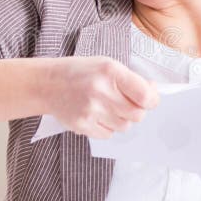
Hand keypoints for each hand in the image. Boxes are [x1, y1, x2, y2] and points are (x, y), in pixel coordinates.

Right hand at [44, 56, 159, 138]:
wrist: (47, 84)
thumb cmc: (79, 73)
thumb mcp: (105, 65)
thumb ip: (129, 79)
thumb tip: (152, 94)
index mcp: (110, 71)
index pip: (145, 95)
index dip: (152, 100)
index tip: (150, 99)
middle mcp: (101, 90)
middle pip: (137, 115)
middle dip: (136, 111)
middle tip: (126, 103)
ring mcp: (91, 110)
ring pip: (124, 126)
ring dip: (121, 119)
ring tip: (107, 107)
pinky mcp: (82, 125)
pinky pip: (108, 134)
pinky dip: (107, 127)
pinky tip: (96, 114)